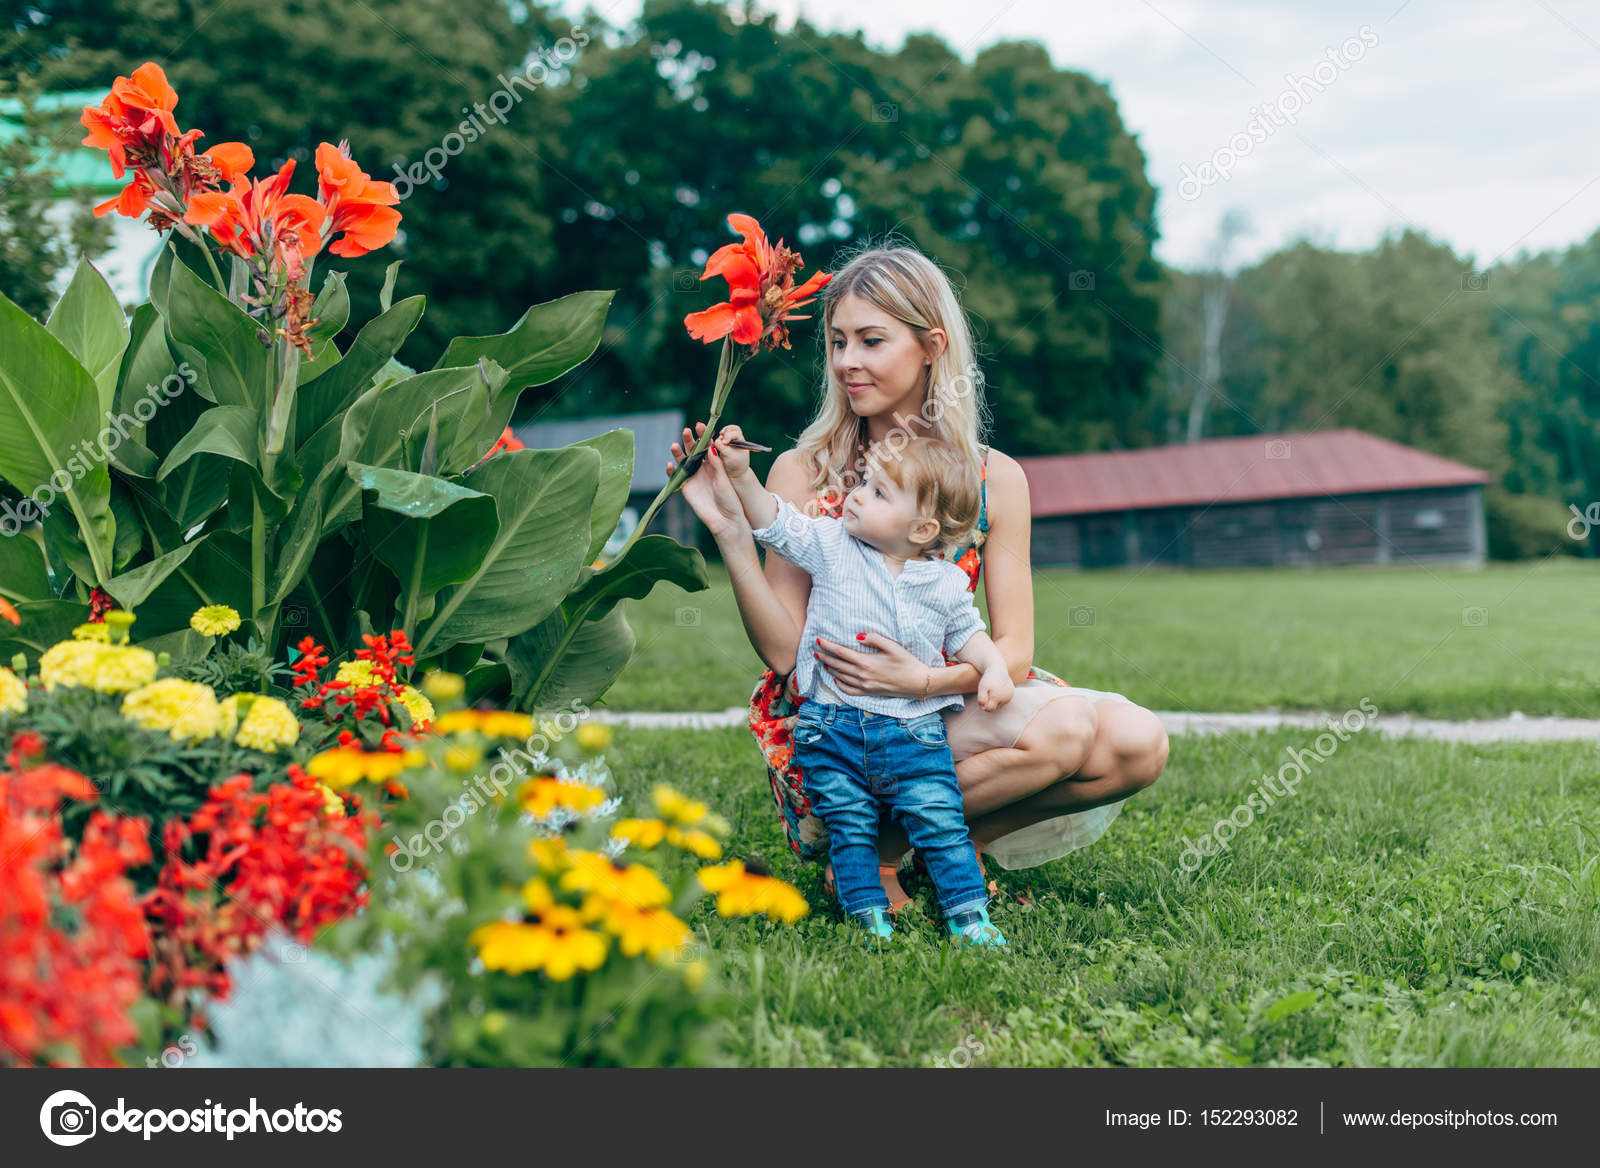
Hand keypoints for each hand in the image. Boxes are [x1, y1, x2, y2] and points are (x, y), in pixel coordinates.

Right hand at [667, 423, 747, 540]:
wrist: (724, 520)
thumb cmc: (729, 499)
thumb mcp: (724, 480)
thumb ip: (716, 465)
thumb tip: (711, 447)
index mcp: (715, 464)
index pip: (708, 446)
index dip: (704, 436)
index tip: (701, 426)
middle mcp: (703, 468)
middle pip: (694, 451)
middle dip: (690, 441)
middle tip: (687, 431)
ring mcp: (694, 477)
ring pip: (683, 461)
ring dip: (679, 453)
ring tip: (675, 445)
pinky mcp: (686, 488)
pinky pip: (676, 477)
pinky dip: (671, 470)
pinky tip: (669, 464)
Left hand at [813, 631, 928, 697]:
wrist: (918, 683)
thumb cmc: (907, 662)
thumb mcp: (892, 646)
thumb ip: (874, 639)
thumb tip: (858, 636)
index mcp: (866, 662)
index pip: (841, 652)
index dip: (828, 646)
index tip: (818, 640)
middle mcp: (862, 675)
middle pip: (837, 665)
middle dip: (825, 657)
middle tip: (815, 651)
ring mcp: (865, 686)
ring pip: (841, 677)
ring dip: (830, 669)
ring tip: (823, 662)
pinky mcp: (870, 693)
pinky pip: (849, 690)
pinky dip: (840, 684)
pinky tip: (836, 679)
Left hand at [977, 664, 1013, 710]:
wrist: (998, 668)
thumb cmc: (988, 678)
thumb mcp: (982, 687)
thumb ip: (981, 698)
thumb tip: (983, 708)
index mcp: (997, 697)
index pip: (989, 709)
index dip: (984, 705)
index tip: (982, 697)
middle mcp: (1005, 698)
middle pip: (995, 707)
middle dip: (990, 702)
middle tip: (987, 692)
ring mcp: (1010, 696)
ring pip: (1000, 704)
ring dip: (995, 699)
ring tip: (992, 690)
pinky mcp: (1012, 693)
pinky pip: (1004, 699)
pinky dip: (1000, 696)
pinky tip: (997, 689)